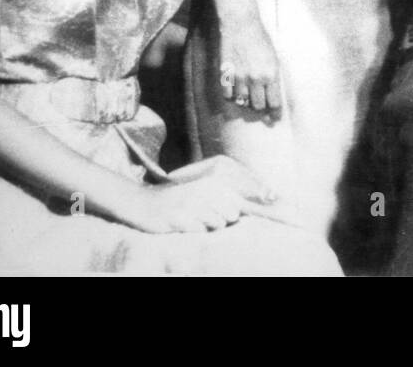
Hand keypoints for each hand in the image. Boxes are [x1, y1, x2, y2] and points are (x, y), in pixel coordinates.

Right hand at [127, 156, 277, 232]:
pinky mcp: (180, 217)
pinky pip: (199, 233)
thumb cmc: (181, 201)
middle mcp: (206, 188)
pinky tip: (182, 224)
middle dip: (221, 219)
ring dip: (206, 226)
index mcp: (214, 180)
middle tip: (202, 215)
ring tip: (192, 218)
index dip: (250, 205)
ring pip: (217, 225)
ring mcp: (193, 202)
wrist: (143, 203)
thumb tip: (268, 200)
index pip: (243, 199)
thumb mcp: (206, 192)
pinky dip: (193, 232)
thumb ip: (231, 199)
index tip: (268, 202)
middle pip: (232, 215)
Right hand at [218, 13, 282, 114]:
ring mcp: (239, 77)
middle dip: (260, 107)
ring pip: (242, 102)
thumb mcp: (273, 58)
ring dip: (245, 100)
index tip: (274, 119)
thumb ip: (273, 77)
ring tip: (246, 92)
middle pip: (258, 106)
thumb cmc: (260, 40)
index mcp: (271, 74)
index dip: (274, 114)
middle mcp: (256, 78)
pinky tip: (234, 88)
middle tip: (259, 104)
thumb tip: (273, 96)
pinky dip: (231, 95)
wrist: (240, 24)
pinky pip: (228, 96)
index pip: (274, 103)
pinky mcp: (225, 74)